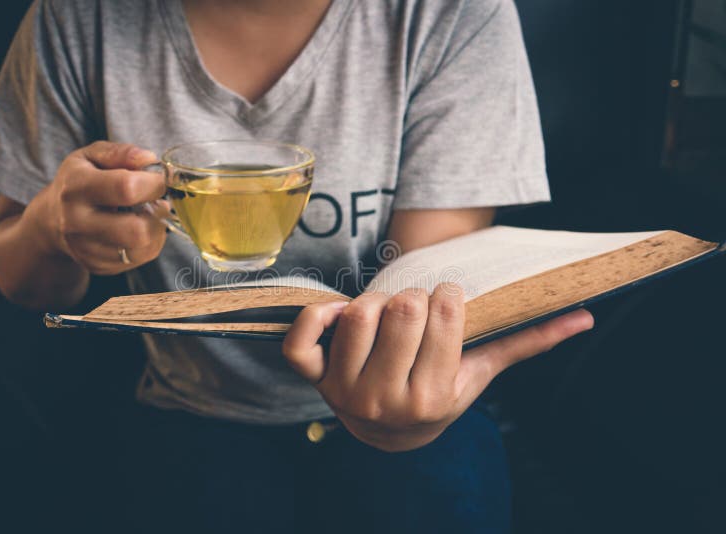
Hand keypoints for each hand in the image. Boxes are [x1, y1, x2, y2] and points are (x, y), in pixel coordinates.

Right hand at [28, 141, 167, 274]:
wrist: (52, 218)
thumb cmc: (79, 180)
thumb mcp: (92, 156)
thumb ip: (120, 153)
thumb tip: (148, 159)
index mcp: (75, 188)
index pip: (126, 188)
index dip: (153, 184)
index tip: (159, 180)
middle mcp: (76, 222)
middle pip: (136, 231)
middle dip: (157, 214)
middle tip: (157, 201)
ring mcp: (85, 249)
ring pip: (142, 248)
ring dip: (156, 229)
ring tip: (147, 214)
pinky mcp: (96, 265)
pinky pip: (140, 259)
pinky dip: (149, 243)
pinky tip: (140, 228)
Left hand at [282, 284, 593, 451]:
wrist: (388, 436)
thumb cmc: (439, 395)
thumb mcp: (479, 375)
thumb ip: (526, 343)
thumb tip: (584, 318)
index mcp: (431, 395)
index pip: (443, 311)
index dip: (447, 294)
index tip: (446, 300)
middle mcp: (384, 398)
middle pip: (399, 308)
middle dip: (412, 299)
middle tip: (415, 312)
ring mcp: (343, 390)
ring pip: (356, 313)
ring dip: (373, 302)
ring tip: (385, 317)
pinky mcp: (314, 380)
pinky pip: (300, 339)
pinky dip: (316, 316)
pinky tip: (338, 313)